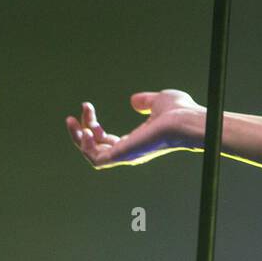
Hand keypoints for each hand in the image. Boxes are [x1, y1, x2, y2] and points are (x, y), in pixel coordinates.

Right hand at [66, 89, 204, 169]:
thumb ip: (145, 102)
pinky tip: (83, 130)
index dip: (93, 126)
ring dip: (79, 139)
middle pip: (96, 149)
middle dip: (82, 131)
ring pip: (93, 155)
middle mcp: (129, 152)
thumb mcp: (158, 102)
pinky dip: (86, 147)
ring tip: (73, 121)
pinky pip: (97, 159)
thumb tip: (133, 100)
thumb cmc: (180, 112)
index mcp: (135, 142)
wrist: (188, 119)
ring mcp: (127, 155)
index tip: (87, 106)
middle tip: (82, 109)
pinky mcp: (125, 155)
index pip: (106, 141)